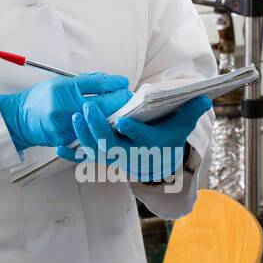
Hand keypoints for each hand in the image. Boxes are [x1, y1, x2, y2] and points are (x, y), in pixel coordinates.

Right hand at [0, 72, 132, 153]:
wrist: (19, 120)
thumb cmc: (40, 98)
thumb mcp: (61, 82)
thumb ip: (90, 82)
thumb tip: (115, 81)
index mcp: (66, 93)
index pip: (100, 89)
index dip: (117, 86)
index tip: (123, 84)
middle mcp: (68, 112)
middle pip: (105, 109)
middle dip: (121, 103)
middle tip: (127, 98)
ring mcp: (69, 131)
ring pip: (102, 125)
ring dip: (114, 117)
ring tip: (119, 111)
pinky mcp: (69, 144)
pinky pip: (93, 137)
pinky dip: (102, 131)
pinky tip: (107, 127)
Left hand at [59, 94, 210, 181]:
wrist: (158, 163)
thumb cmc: (168, 138)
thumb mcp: (180, 126)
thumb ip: (189, 112)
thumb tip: (204, 99)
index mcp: (151, 144)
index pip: (142, 139)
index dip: (132, 132)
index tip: (121, 121)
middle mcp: (132, 154)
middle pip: (112, 146)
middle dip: (98, 129)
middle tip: (87, 109)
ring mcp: (115, 159)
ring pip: (96, 151)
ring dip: (83, 136)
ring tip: (74, 117)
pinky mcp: (103, 159)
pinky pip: (86, 159)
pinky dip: (72, 154)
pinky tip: (59, 146)